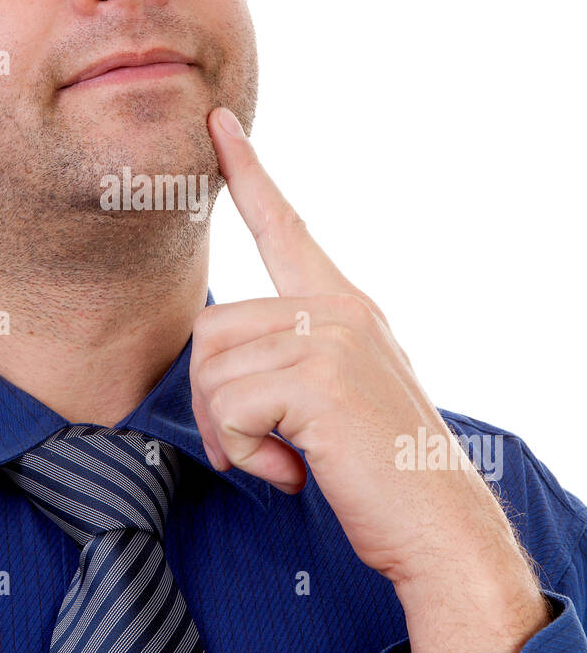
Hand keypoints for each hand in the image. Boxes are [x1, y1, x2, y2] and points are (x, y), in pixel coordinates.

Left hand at [191, 106, 537, 602]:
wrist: (440, 527)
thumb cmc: (384, 474)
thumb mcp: (344, 397)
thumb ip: (297, 361)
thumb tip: (225, 366)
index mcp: (346, 308)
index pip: (286, 228)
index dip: (247, 175)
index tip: (218, 125)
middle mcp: (340, 309)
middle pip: (213, 327)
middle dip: (213, 402)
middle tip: (257, 447)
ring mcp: (332, 338)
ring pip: (212, 369)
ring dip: (229, 432)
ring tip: (284, 459)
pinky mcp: (318, 378)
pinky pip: (227, 408)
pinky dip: (243, 453)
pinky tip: (293, 472)